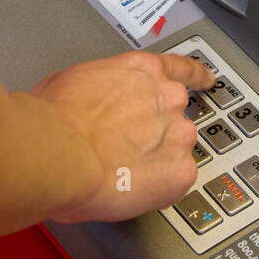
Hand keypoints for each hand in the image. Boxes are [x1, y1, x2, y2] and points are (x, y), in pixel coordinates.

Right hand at [32, 51, 210, 222]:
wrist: (57, 152)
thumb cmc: (53, 120)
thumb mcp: (70, 82)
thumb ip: (97, 88)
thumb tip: (87, 100)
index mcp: (142, 72)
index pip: (181, 69)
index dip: (195, 77)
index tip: (206, 81)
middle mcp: (167, 98)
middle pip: (175, 117)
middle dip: (155, 134)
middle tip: (125, 150)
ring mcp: (178, 134)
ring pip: (177, 151)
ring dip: (156, 161)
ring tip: (122, 173)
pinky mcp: (180, 171)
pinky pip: (177, 180)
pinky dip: (159, 187)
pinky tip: (135, 189)